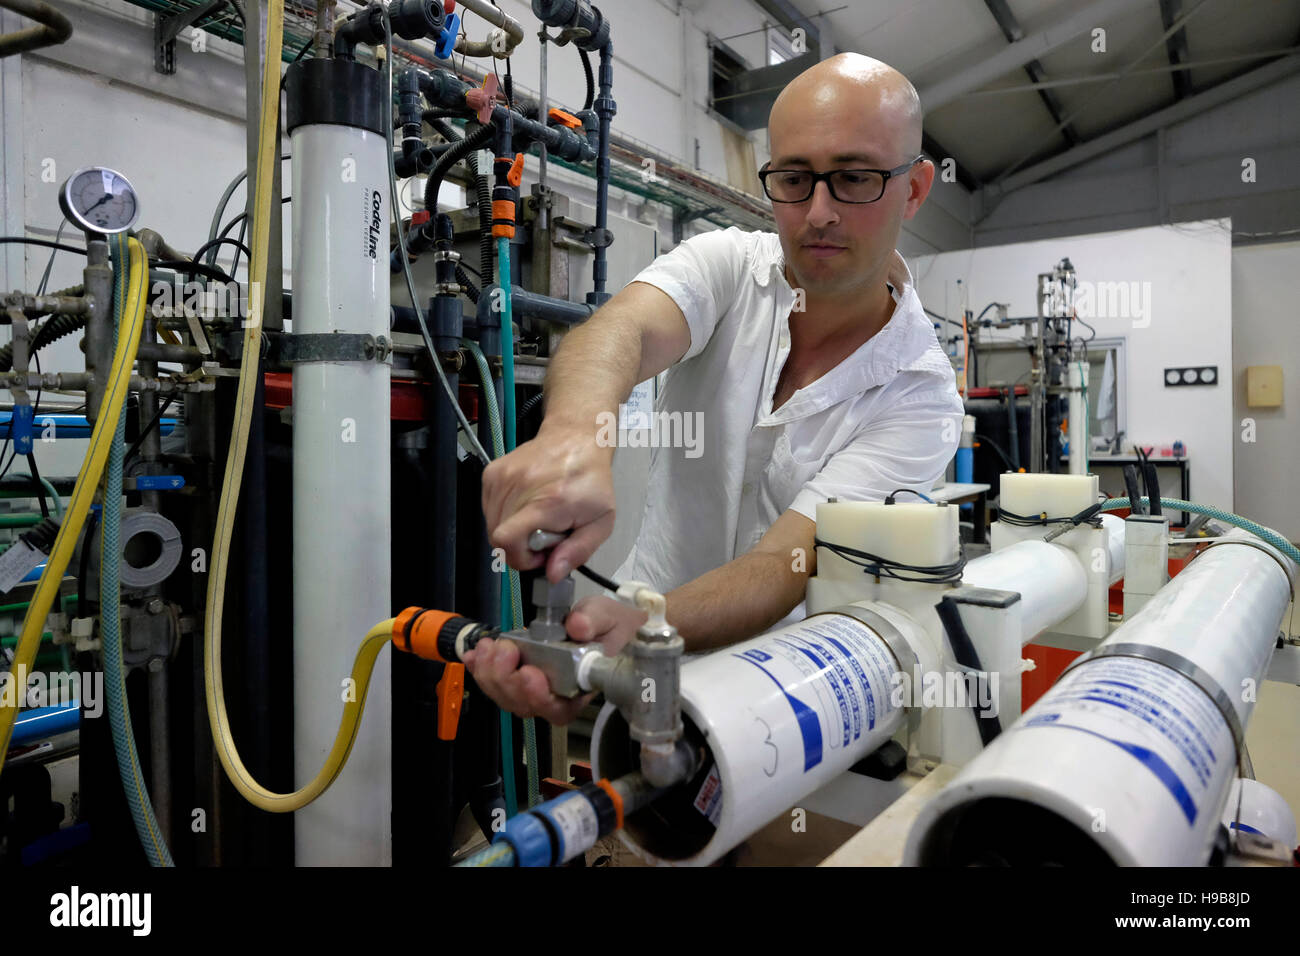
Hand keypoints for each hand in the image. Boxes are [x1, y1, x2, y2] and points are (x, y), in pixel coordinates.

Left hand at [462, 595, 647, 723]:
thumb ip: (596, 621)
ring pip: (506, 696)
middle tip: (505, 649)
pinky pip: (495, 682)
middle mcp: (557, 696)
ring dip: (490, 674)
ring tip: (489, 647)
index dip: (538, 696)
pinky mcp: (519, 676)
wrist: (607, 626)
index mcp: (582, 689)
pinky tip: (474, 654)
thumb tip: (577, 626)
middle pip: (525, 704)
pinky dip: (480, 669)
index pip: (559, 708)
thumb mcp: (612, 617)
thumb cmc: (612, 628)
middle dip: (506, 679)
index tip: (529, 673)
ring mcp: (535, 688)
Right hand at [481, 423, 615, 582]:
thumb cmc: (591, 480)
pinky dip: (504, 515)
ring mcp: (502, 478)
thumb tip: (552, 574)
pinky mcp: (492, 474)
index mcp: (548, 503)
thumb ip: (578, 551)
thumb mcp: (601, 522)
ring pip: (491, 526)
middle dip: (520, 547)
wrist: (575, 438)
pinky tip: (525, 506)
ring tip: (537, 519)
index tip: (541, 554)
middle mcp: (520, 488)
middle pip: (498, 539)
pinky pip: (489, 509)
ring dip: (512, 531)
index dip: (520, 559)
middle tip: (544, 536)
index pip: (507, 541)